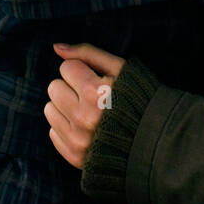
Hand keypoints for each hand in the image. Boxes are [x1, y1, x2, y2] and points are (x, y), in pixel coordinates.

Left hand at [45, 42, 125, 168]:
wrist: (153, 140)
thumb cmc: (136, 97)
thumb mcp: (119, 68)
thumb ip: (87, 53)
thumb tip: (56, 47)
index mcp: (96, 92)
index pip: (66, 68)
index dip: (82, 71)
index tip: (96, 79)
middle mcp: (84, 117)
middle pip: (54, 88)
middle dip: (70, 87)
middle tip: (91, 95)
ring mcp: (78, 140)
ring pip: (50, 109)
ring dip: (66, 107)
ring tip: (88, 111)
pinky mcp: (75, 156)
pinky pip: (53, 132)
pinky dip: (67, 127)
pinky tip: (86, 128)